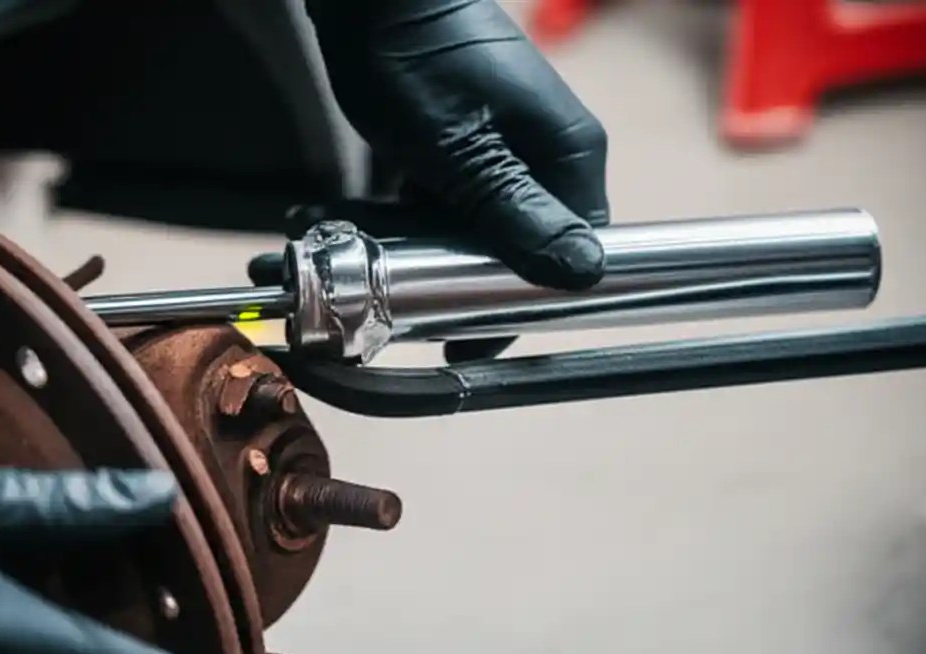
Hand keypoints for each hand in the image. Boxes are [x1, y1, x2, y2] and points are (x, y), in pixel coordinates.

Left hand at [304, 0, 609, 361]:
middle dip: (448, 273)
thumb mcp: (461, 151)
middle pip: (512, 244)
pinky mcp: (459, 141)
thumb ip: (517, 212)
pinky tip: (343, 222)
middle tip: (395, 296)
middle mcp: (542, 153)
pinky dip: (393, 214)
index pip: (569, 250)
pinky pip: (436, 199)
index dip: (521, 297)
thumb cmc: (415, 52)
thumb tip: (581, 271)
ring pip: (464, 227)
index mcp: (566, 153)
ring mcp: (500, 146)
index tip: (467, 330)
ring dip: (407, 244)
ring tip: (344, 250)